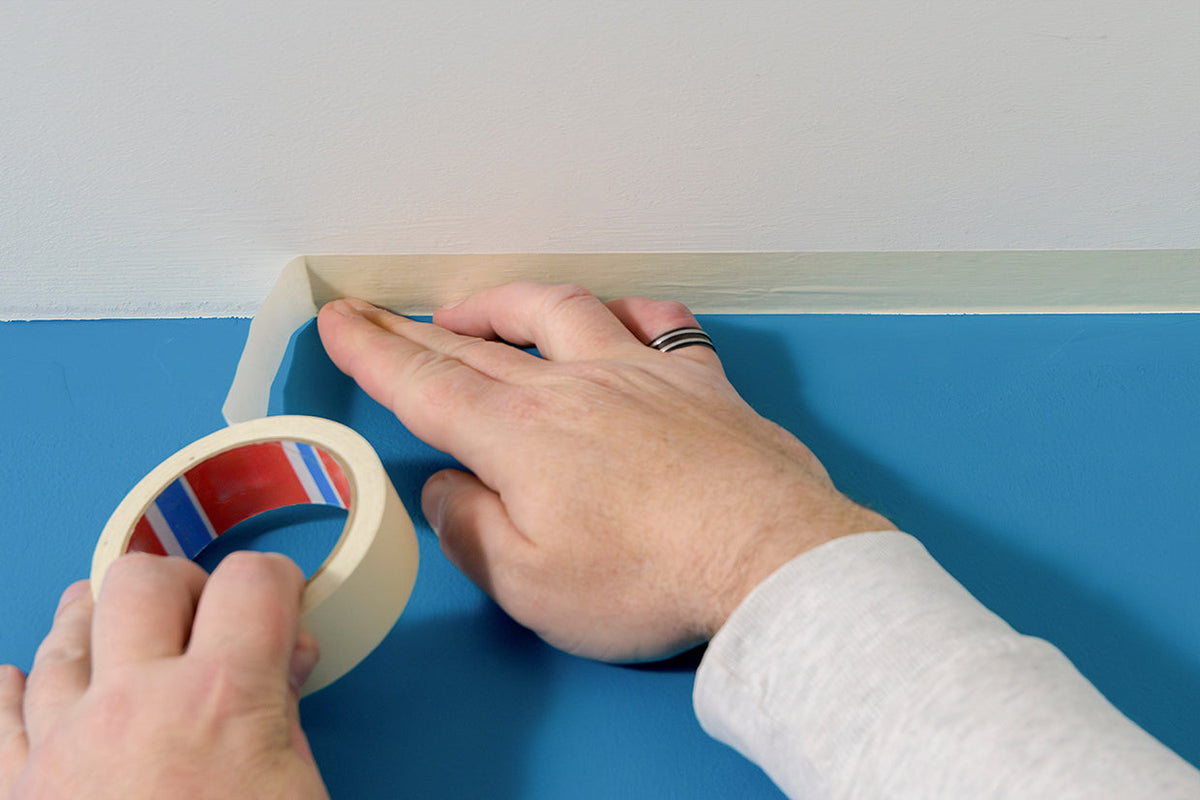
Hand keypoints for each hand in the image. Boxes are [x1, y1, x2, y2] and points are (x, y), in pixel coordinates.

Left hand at [0, 553, 327, 799]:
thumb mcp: (300, 794)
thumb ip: (290, 716)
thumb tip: (289, 662)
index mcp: (221, 700)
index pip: (250, 582)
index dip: (276, 581)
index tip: (279, 597)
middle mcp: (134, 706)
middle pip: (141, 581)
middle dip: (181, 586)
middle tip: (203, 617)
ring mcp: (65, 745)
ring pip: (64, 640)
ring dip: (96, 625)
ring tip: (116, 624)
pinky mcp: (20, 792)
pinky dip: (10, 694)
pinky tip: (14, 678)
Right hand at [318, 282, 892, 661]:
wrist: (767, 556)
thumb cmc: (645, 579)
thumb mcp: (527, 583)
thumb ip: (470, 528)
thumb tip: (448, 488)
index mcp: (518, 437)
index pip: (426, 384)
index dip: (373, 352)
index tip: (340, 321)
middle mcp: (571, 387)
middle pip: (477, 347)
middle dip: (416, 329)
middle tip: (377, 312)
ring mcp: (640, 373)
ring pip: (559, 312)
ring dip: (506, 303)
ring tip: (473, 310)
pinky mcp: (699, 382)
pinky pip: (658, 323)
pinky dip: (626, 311)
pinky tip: (616, 316)